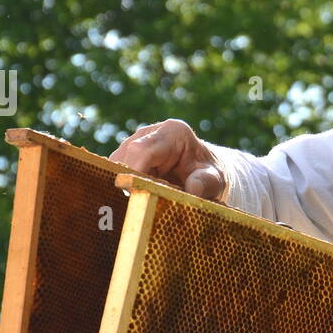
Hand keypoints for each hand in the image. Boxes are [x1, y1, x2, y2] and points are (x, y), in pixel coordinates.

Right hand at [109, 119, 226, 201]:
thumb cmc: (210, 175)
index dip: (136, 173)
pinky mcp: (128, 155)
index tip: (139, 194)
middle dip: (131, 181)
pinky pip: (118, 171)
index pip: (142, 150)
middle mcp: (150, 132)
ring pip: (117, 164)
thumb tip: (193, 189)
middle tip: (146, 200)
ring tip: (149, 195)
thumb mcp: (215, 180)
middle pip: (125, 156)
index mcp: (173, 132)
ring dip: (128, 183)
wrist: (206, 173)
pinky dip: (127, 184)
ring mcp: (136, 142)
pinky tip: (142, 193)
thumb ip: (206, 183)